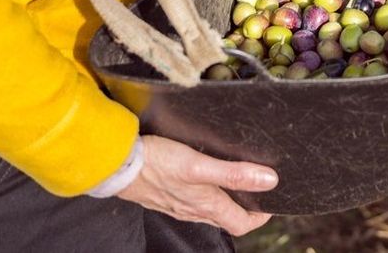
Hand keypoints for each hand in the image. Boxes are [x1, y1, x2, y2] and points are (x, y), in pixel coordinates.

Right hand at [116, 135, 276, 236]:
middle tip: (257, 188)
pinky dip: (206, 193)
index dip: (261, 216)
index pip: (242, 223)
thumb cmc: (156, 164)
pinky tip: (203, 177)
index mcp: (206, 205)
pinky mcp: (166, 195)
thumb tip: (268, 180)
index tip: (271, 202)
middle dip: (245, 206)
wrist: (116, 165)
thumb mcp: (200, 165)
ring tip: (236, 180)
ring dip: (226, 199)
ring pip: (209, 209)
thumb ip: (234, 174)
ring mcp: (178, 204)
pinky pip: (191, 201)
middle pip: (227, 217)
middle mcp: (193, 210)